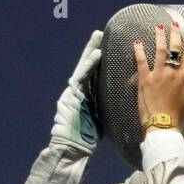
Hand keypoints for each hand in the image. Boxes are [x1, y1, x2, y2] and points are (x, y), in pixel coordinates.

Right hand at [50, 30, 102, 152]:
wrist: (72, 148)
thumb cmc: (85, 138)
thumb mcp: (96, 119)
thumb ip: (100, 107)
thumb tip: (112, 102)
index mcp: (82, 97)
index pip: (91, 75)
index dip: (95, 61)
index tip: (102, 48)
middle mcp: (75, 92)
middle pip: (85, 67)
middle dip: (91, 50)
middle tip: (98, 34)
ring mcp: (72, 93)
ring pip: (82, 69)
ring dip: (90, 52)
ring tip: (97, 39)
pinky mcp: (71, 97)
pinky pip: (82, 78)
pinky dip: (89, 65)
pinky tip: (96, 54)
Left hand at [133, 22, 183, 130]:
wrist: (163, 123)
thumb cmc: (180, 113)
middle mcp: (172, 71)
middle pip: (174, 49)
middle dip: (175, 34)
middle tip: (174, 24)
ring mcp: (157, 73)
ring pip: (159, 51)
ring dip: (159, 37)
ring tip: (159, 27)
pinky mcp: (144, 78)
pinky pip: (141, 61)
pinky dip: (139, 51)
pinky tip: (137, 42)